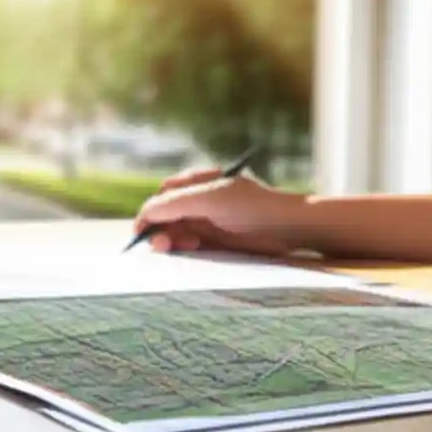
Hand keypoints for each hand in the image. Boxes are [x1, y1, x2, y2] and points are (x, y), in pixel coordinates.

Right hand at [134, 168, 306, 255]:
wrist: (289, 228)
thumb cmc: (251, 207)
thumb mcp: (209, 199)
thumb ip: (174, 204)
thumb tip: (145, 214)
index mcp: (197, 181)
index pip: (162, 196)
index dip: (149, 214)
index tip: (142, 233)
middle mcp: (200, 199)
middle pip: (166, 215)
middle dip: (160, 229)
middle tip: (164, 245)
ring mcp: (209, 220)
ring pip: (177, 231)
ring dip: (173, 240)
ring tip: (184, 246)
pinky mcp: (217, 240)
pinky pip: (191, 245)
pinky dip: (185, 249)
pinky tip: (194, 249)